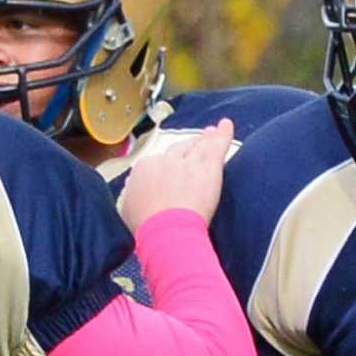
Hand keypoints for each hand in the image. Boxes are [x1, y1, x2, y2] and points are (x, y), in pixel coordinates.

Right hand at [120, 118, 234, 229]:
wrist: (164, 230)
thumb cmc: (147, 227)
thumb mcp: (128, 209)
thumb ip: (133, 195)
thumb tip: (133, 190)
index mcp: (145, 168)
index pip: (159, 161)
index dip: (168, 165)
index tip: (172, 170)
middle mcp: (166, 161)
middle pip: (180, 149)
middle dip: (188, 146)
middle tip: (196, 143)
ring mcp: (188, 162)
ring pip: (199, 145)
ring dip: (206, 137)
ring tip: (212, 131)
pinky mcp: (208, 168)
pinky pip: (217, 145)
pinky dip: (223, 134)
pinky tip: (227, 125)